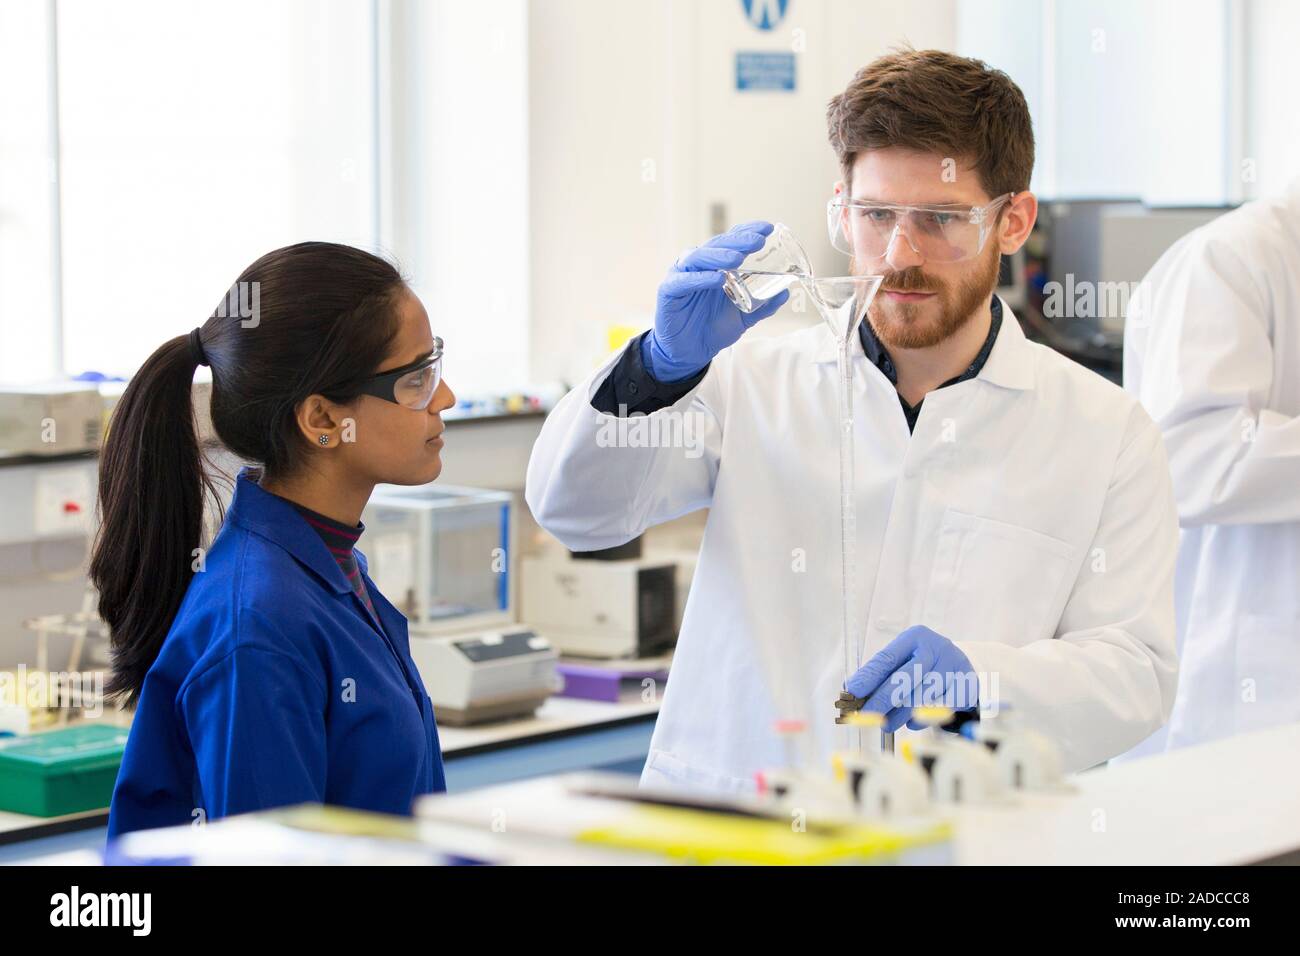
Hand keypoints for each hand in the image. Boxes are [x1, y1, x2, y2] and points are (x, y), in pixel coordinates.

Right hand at [642, 221, 789, 381]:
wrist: (692, 353)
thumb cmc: (713, 328)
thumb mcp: (744, 317)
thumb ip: (763, 305)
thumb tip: (785, 292)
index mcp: (716, 265)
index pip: (731, 241)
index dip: (747, 231)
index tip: (767, 229)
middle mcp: (699, 266)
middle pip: (717, 245)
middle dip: (738, 241)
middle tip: (758, 241)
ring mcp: (682, 276)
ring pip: (698, 257)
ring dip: (719, 256)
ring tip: (738, 258)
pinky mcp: (668, 291)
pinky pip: (683, 281)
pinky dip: (700, 278)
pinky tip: (717, 279)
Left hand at [845, 626, 978, 732]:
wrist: (962, 665)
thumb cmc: (923, 664)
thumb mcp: (904, 659)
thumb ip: (881, 673)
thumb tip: (852, 692)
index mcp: (915, 637)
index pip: (887, 658)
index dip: (868, 676)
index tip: (852, 691)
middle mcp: (936, 648)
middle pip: (904, 679)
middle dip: (881, 700)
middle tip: (866, 716)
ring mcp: (954, 668)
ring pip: (920, 699)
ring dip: (899, 715)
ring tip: (887, 723)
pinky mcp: (966, 686)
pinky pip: (938, 711)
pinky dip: (921, 720)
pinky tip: (913, 721)